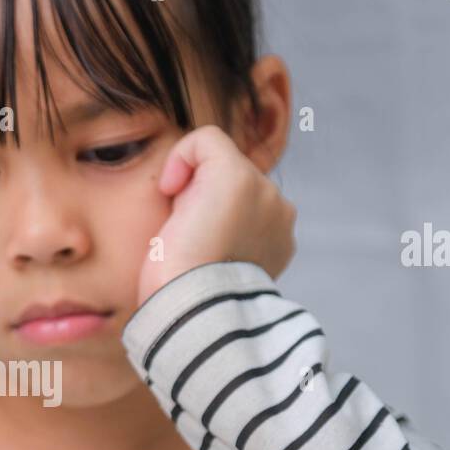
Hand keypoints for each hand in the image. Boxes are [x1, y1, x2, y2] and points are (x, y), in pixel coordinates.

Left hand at [137, 124, 295, 306]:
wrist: (190, 309)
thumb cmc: (189, 300)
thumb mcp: (216, 268)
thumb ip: (222, 240)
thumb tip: (201, 227)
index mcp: (277, 238)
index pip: (239, 203)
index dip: (207, 217)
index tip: (193, 249)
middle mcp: (279, 211)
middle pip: (228, 180)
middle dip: (199, 202)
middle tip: (188, 242)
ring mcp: (264, 191)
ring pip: (217, 162)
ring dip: (192, 189)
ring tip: (186, 227)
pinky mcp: (236, 177)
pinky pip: (205, 139)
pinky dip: (181, 157)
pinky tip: (170, 190)